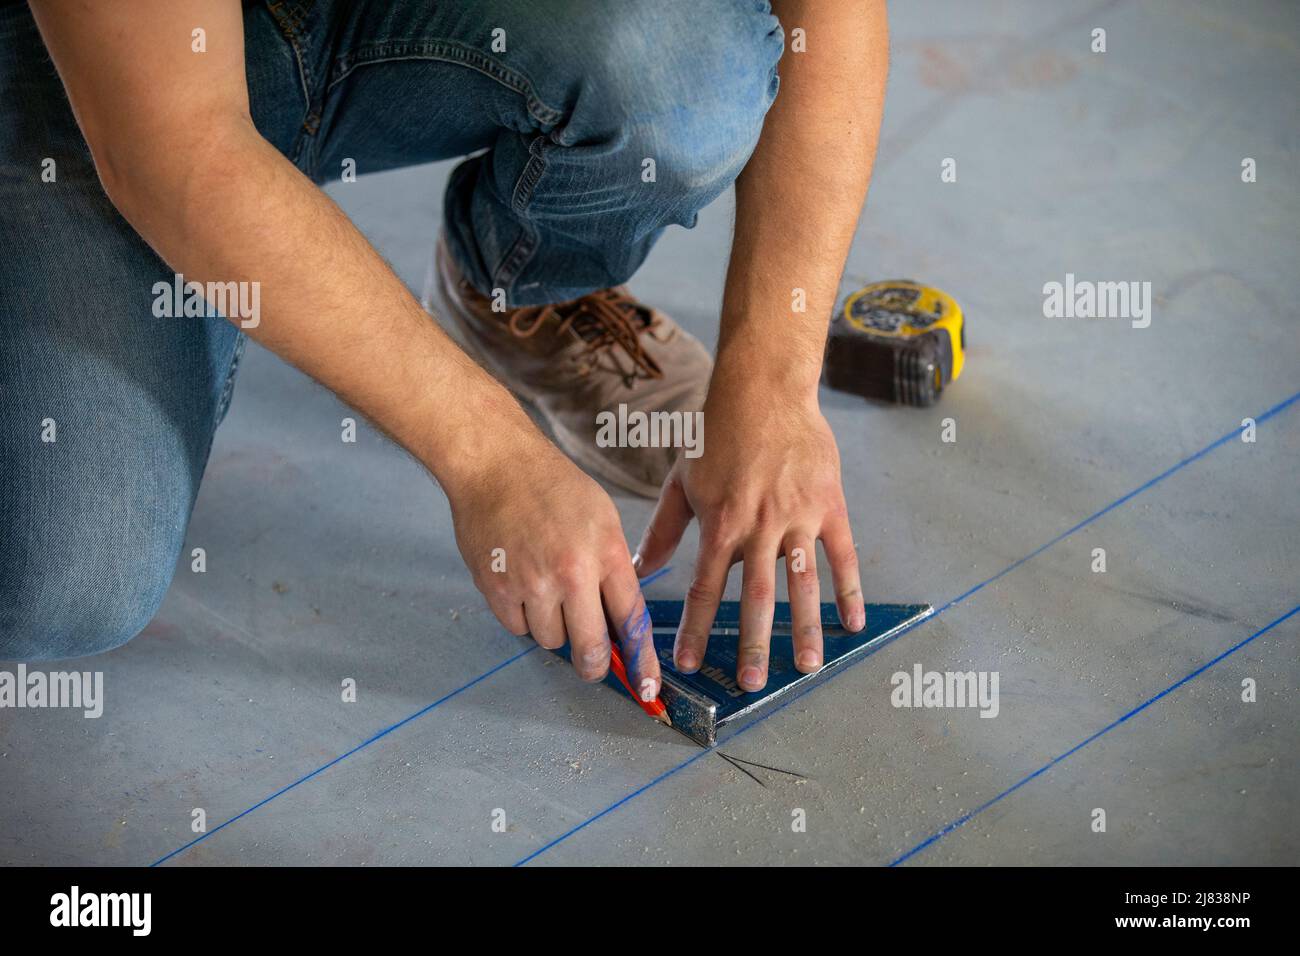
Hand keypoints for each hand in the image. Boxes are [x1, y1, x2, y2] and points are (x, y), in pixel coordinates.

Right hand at [448, 431, 658, 697]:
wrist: (495, 464)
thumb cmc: (551, 485)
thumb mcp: (602, 517)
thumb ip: (613, 568)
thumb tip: (618, 620)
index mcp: (605, 552)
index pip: (631, 621)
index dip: (641, 661)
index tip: (648, 688)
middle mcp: (571, 573)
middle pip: (589, 649)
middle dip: (594, 664)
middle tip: (592, 663)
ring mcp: (531, 583)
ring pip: (551, 640)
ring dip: (554, 628)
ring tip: (548, 591)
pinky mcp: (496, 589)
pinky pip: (518, 628)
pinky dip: (523, 616)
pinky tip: (522, 583)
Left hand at [633, 385, 863, 691]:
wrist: (765, 391)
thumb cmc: (717, 435)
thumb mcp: (681, 480)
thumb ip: (663, 529)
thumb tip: (640, 568)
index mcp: (720, 524)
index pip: (705, 588)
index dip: (696, 629)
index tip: (689, 664)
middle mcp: (758, 527)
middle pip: (757, 597)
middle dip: (754, 643)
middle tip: (752, 682)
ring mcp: (798, 518)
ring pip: (803, 584)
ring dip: (805, 629)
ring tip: (807, 667)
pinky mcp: (830, 505)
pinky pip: (842, 555)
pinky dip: (850, 590)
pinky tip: (853, 623)